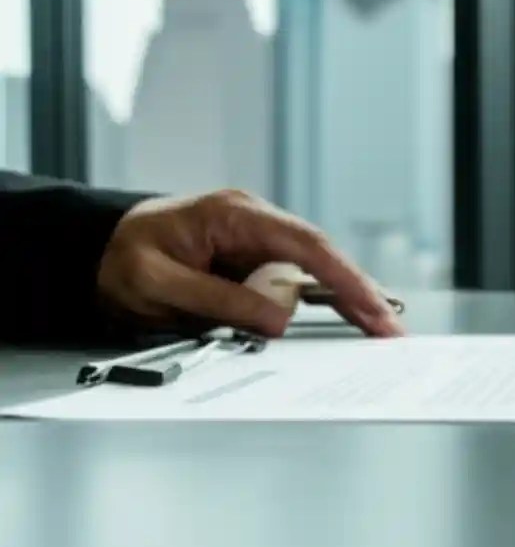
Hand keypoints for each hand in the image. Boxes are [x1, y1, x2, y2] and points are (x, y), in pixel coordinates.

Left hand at [97, 190, 403, 337]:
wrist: (93, 251)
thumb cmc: (119, 260)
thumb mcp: (158, 284)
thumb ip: (218, 300)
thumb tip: (279, 315)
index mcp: (235, 215)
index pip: (305, 244)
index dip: (344, 278)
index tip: (371, 306)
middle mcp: (255, 222)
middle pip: (321, 258)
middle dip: (358, 293)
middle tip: (390, 331)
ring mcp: (257, 241)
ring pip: (313, 272)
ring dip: (344, 301)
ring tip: (378, 329)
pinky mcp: (253, 262)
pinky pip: (295, 282)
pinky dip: (322, 301)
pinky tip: (350, 317)